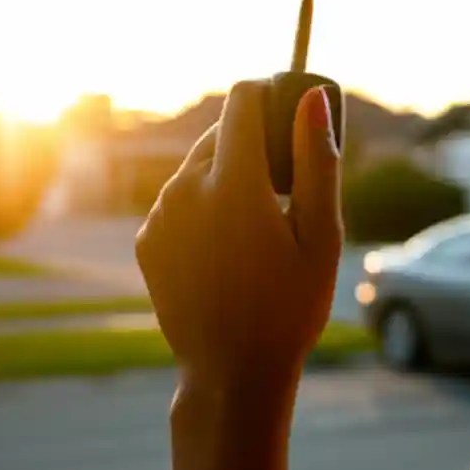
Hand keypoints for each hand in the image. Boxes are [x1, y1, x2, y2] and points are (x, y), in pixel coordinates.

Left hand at [135, 80, 342, 386]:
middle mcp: (185, 189)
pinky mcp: (148, 239)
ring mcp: (160, 215)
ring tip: (260, 231)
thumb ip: (315, 161)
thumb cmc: (289, 307)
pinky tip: (229, 252)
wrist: (232, 373)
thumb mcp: (321, 235)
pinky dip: (204, 209)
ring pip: (199, 168)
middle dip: (255, 146)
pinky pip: (179, 201)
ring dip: (229, 178)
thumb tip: (312, 99)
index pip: (243, 101)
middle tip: (287, 194)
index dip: (271, 96)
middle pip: (221, 133)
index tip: (291, 117)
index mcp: (233, 183)